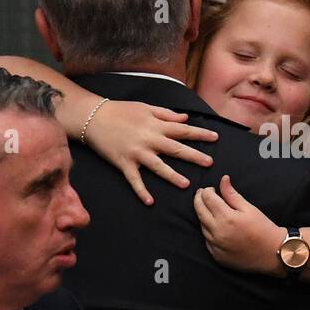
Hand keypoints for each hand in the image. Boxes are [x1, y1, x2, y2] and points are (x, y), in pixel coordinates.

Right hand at [83, 98, 217, 204]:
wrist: (93, 118)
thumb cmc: (121, 111)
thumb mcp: (146, 108)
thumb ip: (166, 115)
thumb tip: (185, 119)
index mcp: (156, 126)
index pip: (183, 130)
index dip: (200, 134)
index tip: (215, 138)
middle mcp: (149, 140)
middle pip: (176, 149)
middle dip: (194, 156)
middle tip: (210, 163)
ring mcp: (137, 153)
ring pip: (158, 167)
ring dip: (173, 176)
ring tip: (186, 185)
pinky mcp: (124, 163)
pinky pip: (134, 180)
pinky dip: (141, 191)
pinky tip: (150, 201)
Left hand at [194, 175, 285, 275]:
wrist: (273, 253)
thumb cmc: (264, 230)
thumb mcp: (249, 208)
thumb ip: (232, 194)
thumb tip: (223, 180)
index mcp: (227, 218)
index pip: (208, 199)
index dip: (207, 191)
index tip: (211, 189)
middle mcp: (218, 232)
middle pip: (199, 211)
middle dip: (199, 200)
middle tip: (202, 194)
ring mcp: (216, 246)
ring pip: (201, 226)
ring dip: (203, 215)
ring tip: (209, 209)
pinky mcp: (217, 256)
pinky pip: (206, 240)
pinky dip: (208, 231)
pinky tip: (213, 226)